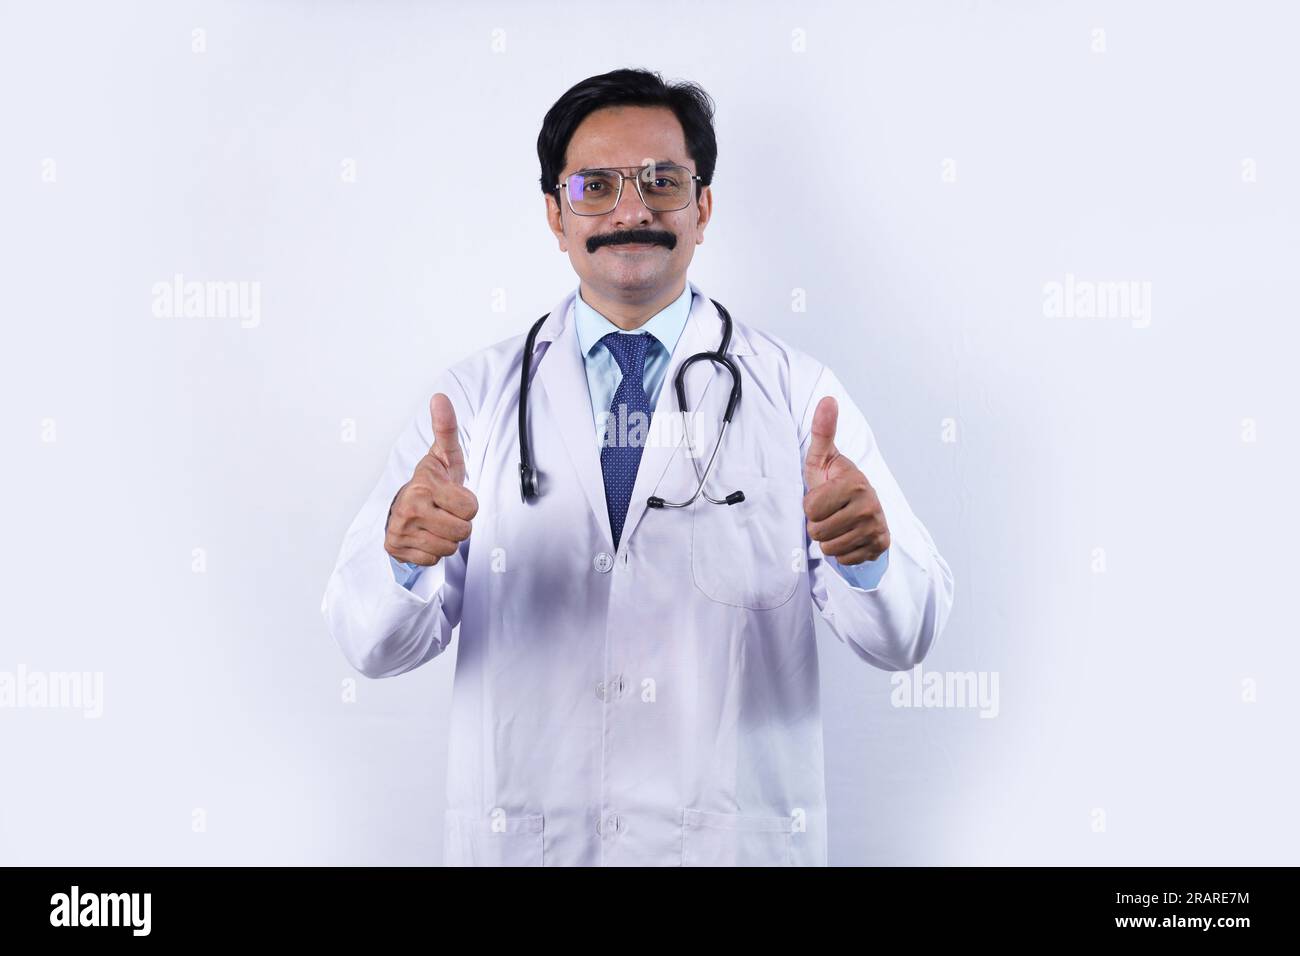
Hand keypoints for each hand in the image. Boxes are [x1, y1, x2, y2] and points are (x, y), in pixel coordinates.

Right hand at [384, 393, 477, 565]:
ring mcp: (401, 531)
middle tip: (446, 511)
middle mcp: (410, 509)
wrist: (400, 505)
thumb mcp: (442, 455)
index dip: (468, 504)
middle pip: (463, 532)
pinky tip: (425, 535)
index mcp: (424, 486)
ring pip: (449, 549)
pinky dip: (432, 551)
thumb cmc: (430, 481)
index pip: (470, 509)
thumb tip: (440, 398)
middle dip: (459, 523)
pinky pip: (433, 560)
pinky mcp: (396, 550)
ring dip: (447, 538)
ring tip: (436, 523)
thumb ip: (446, 428)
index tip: (454, 496)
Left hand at [802, 396, 888, 564]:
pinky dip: (843, 551)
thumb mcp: (824, 459)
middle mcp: (870, 504)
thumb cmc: (835, 482)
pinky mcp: (879, 546)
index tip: (822, 496)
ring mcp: (877, 527)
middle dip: (818, 524)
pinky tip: (849, 535)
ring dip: (828, 538)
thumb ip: (823, 431)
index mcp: (854, 482)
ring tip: (838, 523)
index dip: (810, 506)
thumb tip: (828, 399)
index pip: (811, 509)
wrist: (863, 507)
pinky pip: (844, 559)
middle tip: (829, 512)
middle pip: (818, 531)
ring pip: (830, 548)